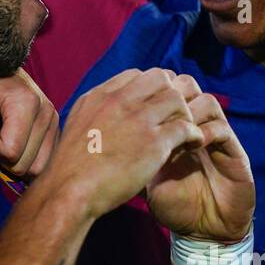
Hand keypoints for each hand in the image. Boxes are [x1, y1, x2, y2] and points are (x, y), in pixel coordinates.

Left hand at [0, 70, 58, 178]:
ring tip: (3, 138)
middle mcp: (47, 112)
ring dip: (16, 161)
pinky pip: (44, 161)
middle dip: (4, 159)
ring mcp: (55, 121)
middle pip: (27, 164)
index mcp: (27, 103)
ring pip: (38, 167)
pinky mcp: (55, 129)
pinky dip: (27, 159)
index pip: (12, 152)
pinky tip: (15, 141)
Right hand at [45, 68, 204, 220]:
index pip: (137, 75)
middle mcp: (119, 101)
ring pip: (177, 99)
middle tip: (176, 115)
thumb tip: (107, 111)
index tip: (156, 105)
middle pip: (161, 78)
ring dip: (186, 114)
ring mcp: (138, 120)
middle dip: (172, 94)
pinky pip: (186, 127)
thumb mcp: (76, 125)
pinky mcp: (153, 143)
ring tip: (186, 132)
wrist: (69, 190)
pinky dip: (194, 134)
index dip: (152, 88)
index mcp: (99, 96)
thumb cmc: (71, 167)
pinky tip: (193, 144)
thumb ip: (95, 112)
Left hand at [145, 73, 253, 242]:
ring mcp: (217, 138)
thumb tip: (105, 133)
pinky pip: (223, 129)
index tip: (134, 108)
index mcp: (174, 129)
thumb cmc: (172, 205)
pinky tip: (190, 145)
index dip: (151, 95)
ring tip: (173, 130)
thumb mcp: (145, 176)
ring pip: (207, 102)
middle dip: (172, 97)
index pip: (164, 92)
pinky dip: (205, 131)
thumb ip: (133, 152)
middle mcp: (197, 127)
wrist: (202, 233)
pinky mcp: (236, 154)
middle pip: (187, 88)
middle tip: (156, 114)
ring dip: (188, 113)